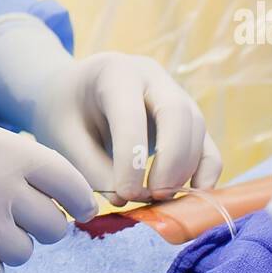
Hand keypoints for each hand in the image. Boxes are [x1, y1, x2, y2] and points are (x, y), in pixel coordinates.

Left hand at [0, 16, 221, 206]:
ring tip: (159, 199)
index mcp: (115, 72)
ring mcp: (175, 94)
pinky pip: (207, 142)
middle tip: (152, 197)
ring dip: (185, 169)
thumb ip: (91, 167)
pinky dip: (206, 171)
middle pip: (177, 114)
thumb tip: (124, 198)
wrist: (74, 92)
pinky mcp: (187, 117)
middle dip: (170, 161)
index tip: (124, 195)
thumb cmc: (65, 113)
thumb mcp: (64, 137)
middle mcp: (152, 77)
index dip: (131, 159)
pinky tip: (192, 197)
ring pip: (196, 128)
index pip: (131, 115)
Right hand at [0, 102, 97, 272]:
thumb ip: (12, 159)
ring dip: (7, 249)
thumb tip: (53, 192)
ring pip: (23, 254)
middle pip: (53, 227)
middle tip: (15, 224)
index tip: (80, 211)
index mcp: (7, 150)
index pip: (69, 183)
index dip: (79, 201)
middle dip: (41, 229)